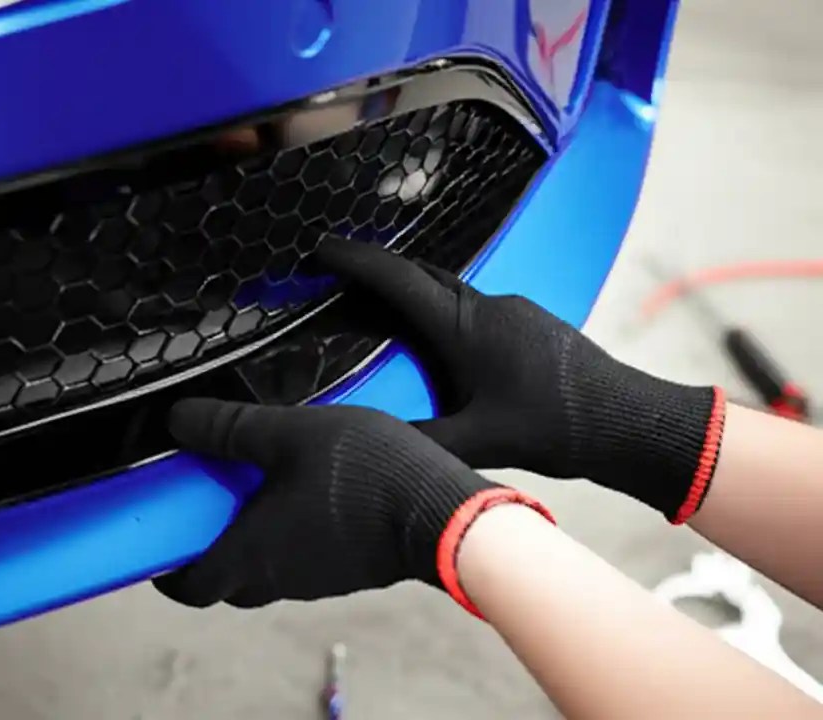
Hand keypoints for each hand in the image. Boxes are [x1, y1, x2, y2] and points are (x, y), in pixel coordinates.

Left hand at [154, 399, 549, 613]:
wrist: (447, 512)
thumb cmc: (368, 475)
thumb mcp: (289, 431)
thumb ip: (230, 426)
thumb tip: (176, 419)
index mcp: (251, 555)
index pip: (189, 588)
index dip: (167, 573)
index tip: (158, 544)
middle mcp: (280, 578)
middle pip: (226, 580)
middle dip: (208, 549)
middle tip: (205, 504)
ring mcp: (318, 579)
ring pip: (268, 569)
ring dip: (252, 536)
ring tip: (255, 483)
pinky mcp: (351, 568)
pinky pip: (305, 557)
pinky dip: (290, 532)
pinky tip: (305, 488)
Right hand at [317, 237, 725, 522]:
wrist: (630, 420)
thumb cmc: (557, 427)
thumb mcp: (480, 442)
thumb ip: (423, 443)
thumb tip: (370, 442)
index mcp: (465, 326)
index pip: (397, 279)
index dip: (354, 261)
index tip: (319, 249)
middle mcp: (487, 306)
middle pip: (419, 272)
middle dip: (375, 268)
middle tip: (337, 272)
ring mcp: (513, 310)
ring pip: (448, 288)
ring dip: (410, 289)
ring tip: (378, 305)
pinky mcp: (530, 323)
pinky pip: (472, 304)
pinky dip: (440, 309)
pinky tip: (436, 338)